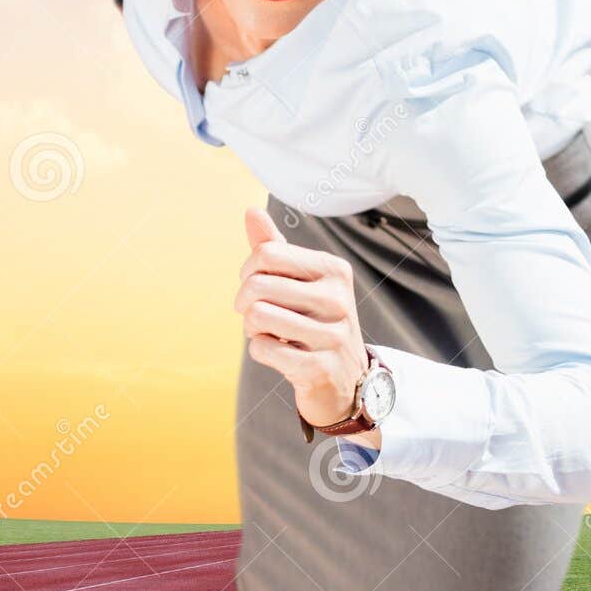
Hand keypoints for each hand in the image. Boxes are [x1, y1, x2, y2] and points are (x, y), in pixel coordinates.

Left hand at [235, 205, 371, 430]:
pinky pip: (262, 349)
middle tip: (254, 313)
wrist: (346, 379)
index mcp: (334, 270)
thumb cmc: (314, 320)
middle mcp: (337, 299)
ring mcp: (331, 335)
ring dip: (252, 328)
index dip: (248, 271)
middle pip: (257, 286)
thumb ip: (274, 247)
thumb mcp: (300, 281)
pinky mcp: (318, 368)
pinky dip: (260, 350)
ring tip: (270, 332)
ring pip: (256, 317)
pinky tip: (279, 353)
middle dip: (244, 302)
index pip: (267, 254)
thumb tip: (251, 212)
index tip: (256, 285)